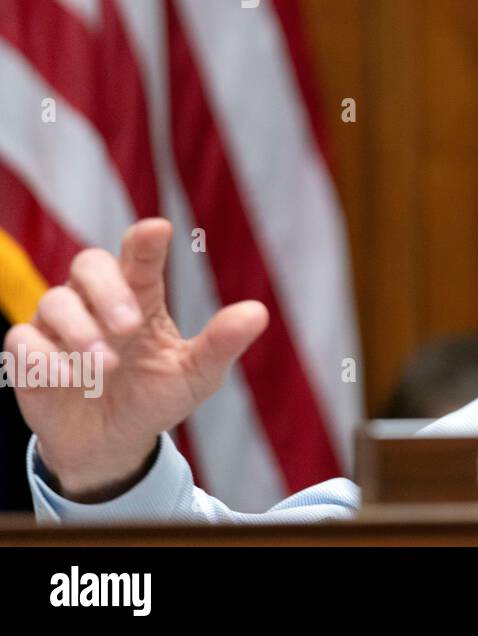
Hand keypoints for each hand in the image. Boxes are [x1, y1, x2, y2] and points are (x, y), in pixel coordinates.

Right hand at [5, 218, 266, 501]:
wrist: (114, 445)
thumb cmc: (156, 396)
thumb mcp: (197, 375)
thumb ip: (220, 344)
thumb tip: (258, 313)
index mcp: (141, 296)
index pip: (140, 258)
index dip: (145, 241)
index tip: (156, 229)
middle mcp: (96, 301)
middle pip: (89, 264)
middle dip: (108, 290)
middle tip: (130, 325)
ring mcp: (59, 327)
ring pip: (54, 301)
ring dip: (81, 331)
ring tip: (107, 365)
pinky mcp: (29, 356)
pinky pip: (22, 341)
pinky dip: (44, 358)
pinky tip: (70, 378)